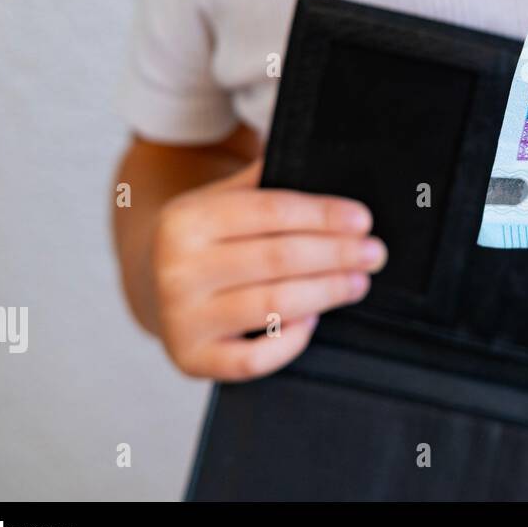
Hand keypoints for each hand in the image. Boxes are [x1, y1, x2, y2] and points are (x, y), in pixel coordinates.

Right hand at [149, 161, 385, 380]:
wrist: (153, 283)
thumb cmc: (208, 239)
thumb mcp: (222, 199)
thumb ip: (266, 181)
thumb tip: (327, 166)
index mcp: (187, 219)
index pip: (272, 212)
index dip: (323, 216)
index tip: (362, 220)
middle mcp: (177, 269)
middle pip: (279, 258)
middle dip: (337, 255)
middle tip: (374, 253)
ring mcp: (182, 319)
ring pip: (273, 305)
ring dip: (326, 292)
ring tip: (357, 282)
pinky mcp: (191, 359)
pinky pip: (253, 360)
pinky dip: (290, 342)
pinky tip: (311, 322)